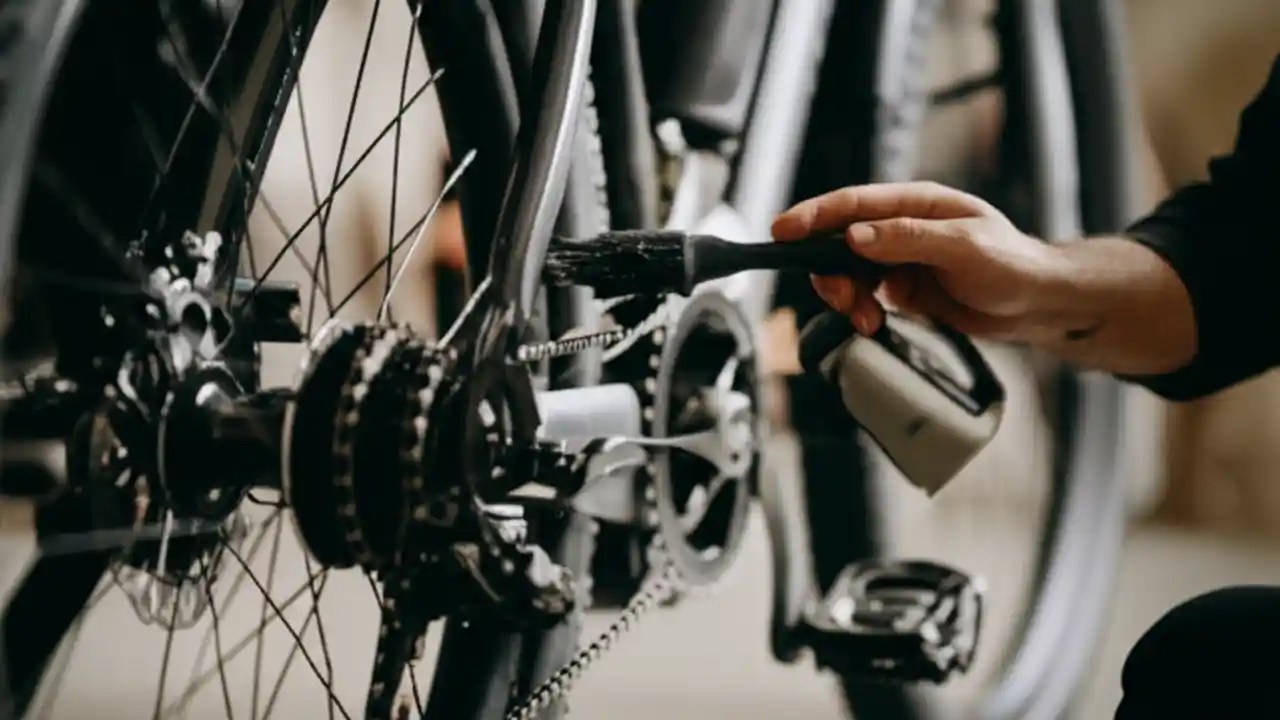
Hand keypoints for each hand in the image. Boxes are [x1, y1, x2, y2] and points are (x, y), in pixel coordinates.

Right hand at [771, 182, 1059, 339]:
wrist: (1037, 304)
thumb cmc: (1013, 265)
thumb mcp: (963, 247)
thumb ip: (907, 239)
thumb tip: (856, 236)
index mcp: (916, 204)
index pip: (852, 204)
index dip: (813, 216)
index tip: (784, 232)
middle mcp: (902, 228)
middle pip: (839, 241)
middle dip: (829, 271)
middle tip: (839, 297)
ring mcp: (900, 259)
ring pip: (848, 273)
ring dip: (845, 297)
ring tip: (864, 317)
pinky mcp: (902, 288)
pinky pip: (864, 297)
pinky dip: (860, 312)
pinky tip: (874, 323)